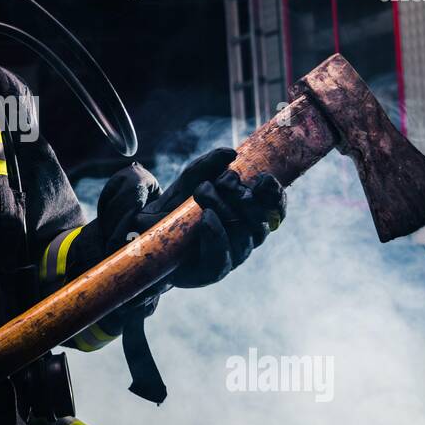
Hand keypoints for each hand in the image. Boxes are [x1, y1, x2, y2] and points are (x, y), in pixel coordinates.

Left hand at [98, 148, 284, 288]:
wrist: (148, 235)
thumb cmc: (178, 207)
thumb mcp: (191, 180)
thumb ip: (209, 165)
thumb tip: (231, 153)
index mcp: (249, 215)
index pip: (275, 208)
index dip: (275, 195)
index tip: (263, 179)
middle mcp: (246, 237)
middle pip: (260, 220)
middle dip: (244, 197)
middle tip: (223, 180)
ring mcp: (232, 256)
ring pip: (242, 236)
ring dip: (224, 208)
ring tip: (203, 191)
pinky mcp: (212, 272)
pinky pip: (223, 257)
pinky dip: (217, 234)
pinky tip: (207, 217)